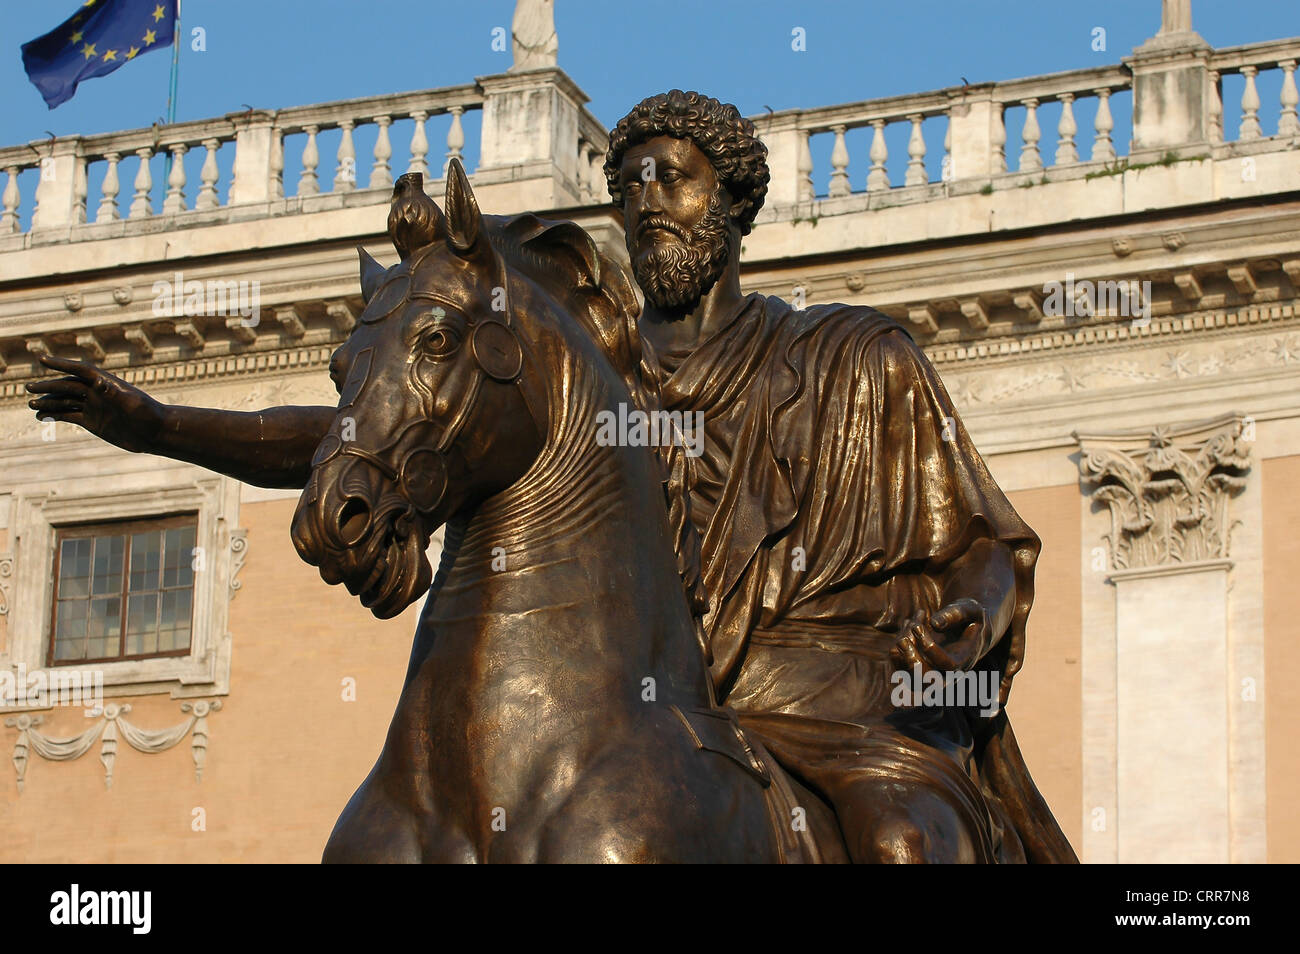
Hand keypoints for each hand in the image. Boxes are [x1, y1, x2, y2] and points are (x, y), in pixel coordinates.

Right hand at [26, 355, 164, 453]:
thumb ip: (115, 394)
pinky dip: (54, 416)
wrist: (157, 433)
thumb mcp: (133, 404)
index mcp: (106, 384)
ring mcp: (94, 407)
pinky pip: (69, 416)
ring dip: (48, 402)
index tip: (42, 359)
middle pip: (67, 386)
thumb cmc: (149, 415)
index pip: (79, 370)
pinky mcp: (93, 421)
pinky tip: (41, 417)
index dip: (61, 364)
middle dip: (48, 387)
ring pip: (65, 401)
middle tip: (29, 387)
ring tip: (31, 404)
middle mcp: (97, 393)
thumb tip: (99, 383)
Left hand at [890, 598, 990, 674]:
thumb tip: (934, 624)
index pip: (947, 665)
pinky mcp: (917, 673)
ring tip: (910, 622)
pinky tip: (907, 626)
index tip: (917, 627)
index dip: (929, 648)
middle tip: (903, 638)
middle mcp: (948, 674)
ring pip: (909, 674)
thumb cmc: (968, 617)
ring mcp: (932, 676)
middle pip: (926, 679)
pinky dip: (897, 648)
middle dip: (911, 658)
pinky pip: (900, 669)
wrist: (964, 629)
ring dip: (902, 649)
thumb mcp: (969, 609)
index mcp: (963, 661)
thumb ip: (956, 614)